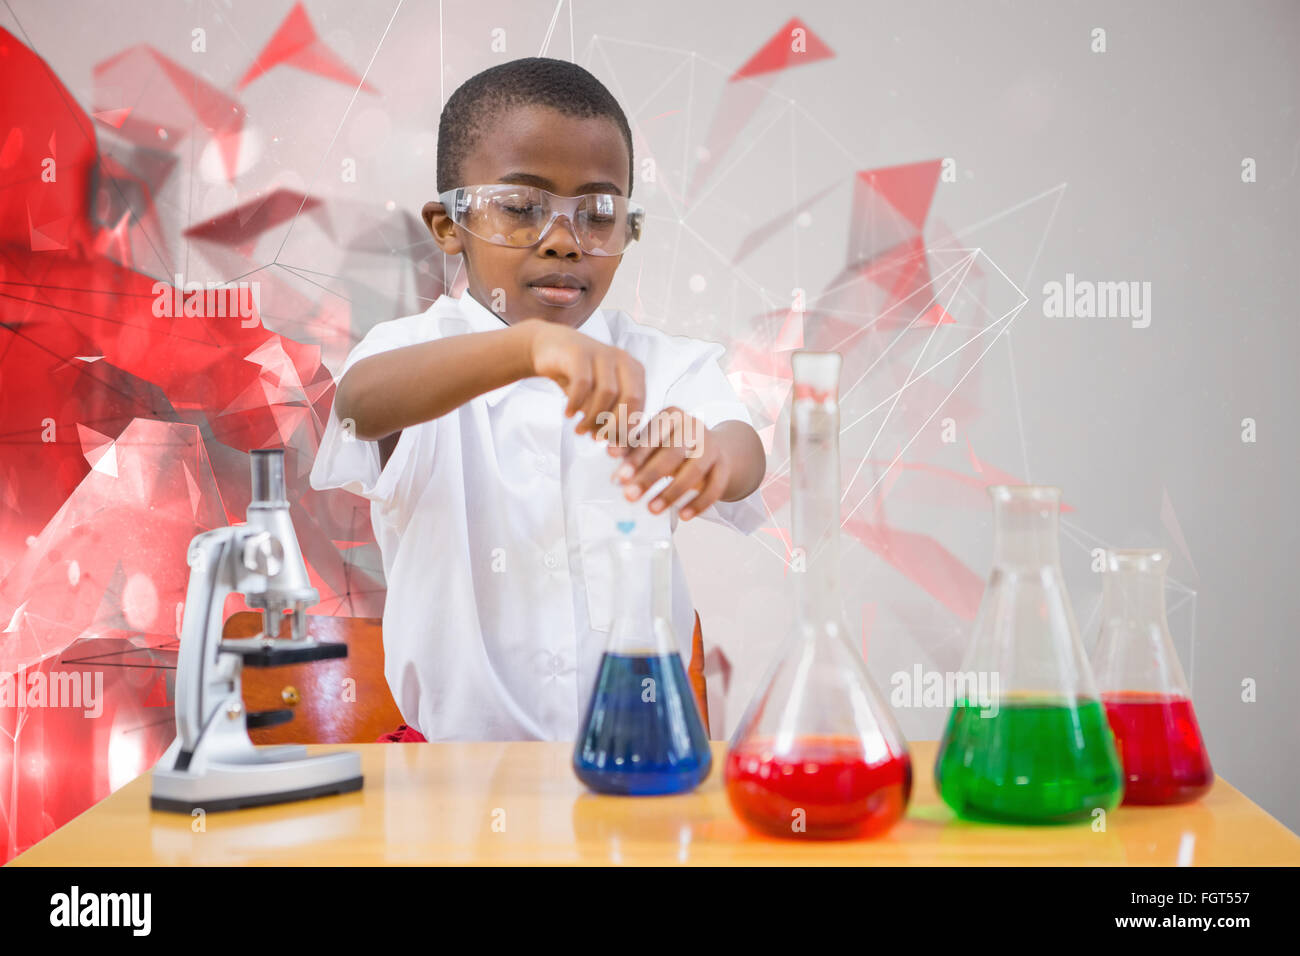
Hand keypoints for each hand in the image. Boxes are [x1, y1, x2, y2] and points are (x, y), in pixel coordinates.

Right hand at [525, 321, 644, 436]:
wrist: (550, 348)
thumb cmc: (579, 377)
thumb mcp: (598, 398)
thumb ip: (610, 418)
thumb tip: (616, 447)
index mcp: (634, 371)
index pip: (640, 405)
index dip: (627, 429)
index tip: (610, 446)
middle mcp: (623, 359)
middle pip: (630, 398)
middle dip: (615, 424)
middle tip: (598, 440)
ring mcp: (602, 353)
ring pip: (607, 392)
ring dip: (593, 417)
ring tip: (579, 430)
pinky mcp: (580, 352)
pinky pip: (583, 383)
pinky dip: (576, 403)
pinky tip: (568, 414)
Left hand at [611, 406, 729, 520]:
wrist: (711, 448)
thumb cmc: (671, 446)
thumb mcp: (652, 442)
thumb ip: (632, 447)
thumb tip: (610, 453)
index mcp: (672, 415)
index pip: (652, 436)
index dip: (635, 457)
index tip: (619, 477)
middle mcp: (694, 426)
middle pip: (672, 453)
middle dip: (649, 476)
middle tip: (629, 496)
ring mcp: (712, 446)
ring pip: (694, 471)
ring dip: (671, 492)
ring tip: (652, 509)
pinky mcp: (724, 466)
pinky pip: (714, 487)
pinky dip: (699, 503)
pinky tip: (683, 515)